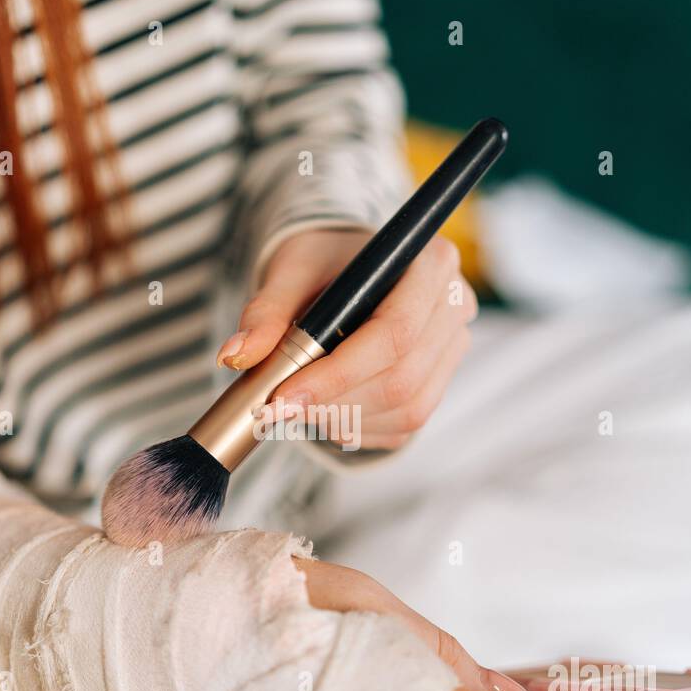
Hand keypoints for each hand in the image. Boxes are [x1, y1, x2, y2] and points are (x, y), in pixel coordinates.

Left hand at [218, 229, 477, 449]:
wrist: (344, 271)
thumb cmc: (321, 263)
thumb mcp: (289, 273)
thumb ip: (265, 313)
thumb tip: (235, 356)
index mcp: (430, 263)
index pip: (395, 332)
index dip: (338, 372)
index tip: (282, 396)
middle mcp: (454, 306)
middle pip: (402, 378)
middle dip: (334, 400)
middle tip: (276, 408)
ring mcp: (453, 350)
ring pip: (406, 409)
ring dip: (343, 417)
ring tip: (297, 402)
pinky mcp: (440, 384)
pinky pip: (402, 427)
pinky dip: (355, 427)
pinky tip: (324, 407)